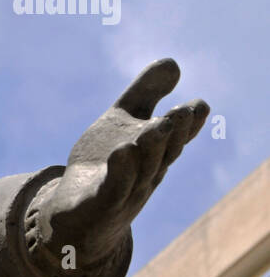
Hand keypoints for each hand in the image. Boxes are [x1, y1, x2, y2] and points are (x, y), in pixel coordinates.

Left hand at [37, 58, 207, 265]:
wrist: (77, 213)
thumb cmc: (106, 163)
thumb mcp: (122, 121)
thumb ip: (145, 93)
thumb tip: (173, 62)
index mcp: (155, 152)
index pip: (176, 137)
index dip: (187, 124)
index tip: (198, 106)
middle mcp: (146, 172)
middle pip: (162, 152)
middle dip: (172, 133)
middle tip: (180, 113)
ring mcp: (125, 190)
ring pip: (141, 170)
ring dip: (149, 150)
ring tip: (153, 128)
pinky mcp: (99, 204)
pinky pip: (112, 189)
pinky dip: (119, 172)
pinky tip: (122, 153)